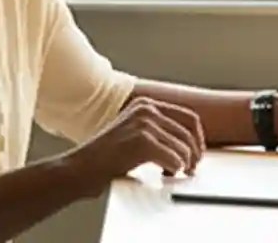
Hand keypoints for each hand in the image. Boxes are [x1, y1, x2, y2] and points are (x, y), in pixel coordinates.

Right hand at [64, 96, 205, 194]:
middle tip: (191, 168)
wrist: (79, 168)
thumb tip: (186, 145)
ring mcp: (144, 123)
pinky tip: (164, 174)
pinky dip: (174, 170)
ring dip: (183, 165)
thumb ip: (155, 132)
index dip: (197, 138)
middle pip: (189, 132)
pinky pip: (174, 159)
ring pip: (183, 148)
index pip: (188, 117)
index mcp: (145, 104)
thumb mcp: (132, 134)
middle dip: (194, 153)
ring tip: (172, 173)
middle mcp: (146, 109)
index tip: (197, 153)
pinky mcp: (143, 141)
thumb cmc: (103, 158)